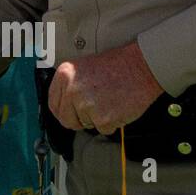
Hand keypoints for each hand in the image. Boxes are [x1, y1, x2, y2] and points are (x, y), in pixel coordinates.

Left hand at [48, 41, 163, 134]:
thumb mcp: (85, 67)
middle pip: (67, 120)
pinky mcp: (102, 118)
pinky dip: (112, 122)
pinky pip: (103, 129)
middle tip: (95, 109)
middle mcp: (72, 91)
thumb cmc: (118, 65)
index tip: (70, 113)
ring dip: (98, 119)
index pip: (53, 104)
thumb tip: (64, 106)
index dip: (63, 111)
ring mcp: (86, 105)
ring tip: (110, 101)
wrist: (142, 66)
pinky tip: (118, 106)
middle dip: (80, 119)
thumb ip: (70, 85)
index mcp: (65, 75)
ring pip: (86, 125)